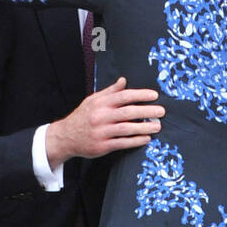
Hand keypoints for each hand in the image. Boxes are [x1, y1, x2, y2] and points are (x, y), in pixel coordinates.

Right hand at [46, 77, 164, 163]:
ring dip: (144, 127)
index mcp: (100, 103)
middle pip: (128, 112)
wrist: (65, 136)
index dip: (140, 95)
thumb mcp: (93, 100)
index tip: (154, 95)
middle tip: (161, 111)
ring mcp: (101, 132)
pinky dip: (135, 141)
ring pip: (127, 128)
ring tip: (157, 126)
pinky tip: (146, 139)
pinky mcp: (102, 146)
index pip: (124, 96)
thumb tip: (124, 81)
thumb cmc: (82, 117)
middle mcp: (101, 116)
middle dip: (147, 111)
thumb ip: (110, 91)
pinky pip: (122, 143)